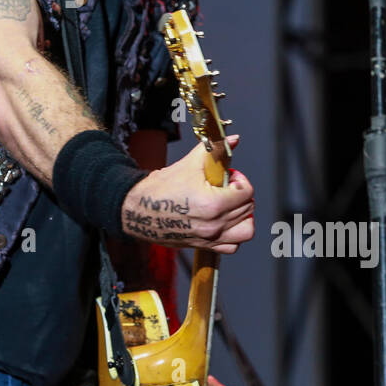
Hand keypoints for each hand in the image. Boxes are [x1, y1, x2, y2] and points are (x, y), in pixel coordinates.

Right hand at [120, 134, 254, 252]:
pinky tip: (223, 221)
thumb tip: (234, 140)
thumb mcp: (189, 164)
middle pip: (247, 209)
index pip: (246, 193)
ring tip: (230, 205)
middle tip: (225, 186)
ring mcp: (210, 238)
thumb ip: (214, 150)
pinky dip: (233, 235)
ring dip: (243, 217)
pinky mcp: (204, 245)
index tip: (229, 176)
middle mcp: (214, 224)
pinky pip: (232, 246)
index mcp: (213, 204)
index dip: (241, 180)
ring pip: (246, 230)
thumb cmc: (160, 188)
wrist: (138, 210)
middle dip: (240, 194)